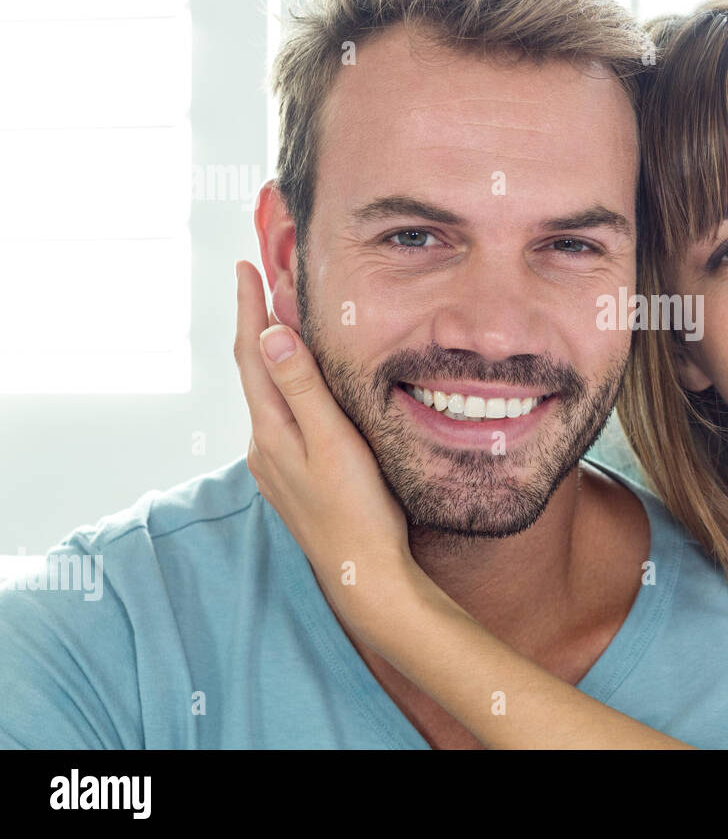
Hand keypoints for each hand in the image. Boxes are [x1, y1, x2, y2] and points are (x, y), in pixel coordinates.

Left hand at [232, 259, 419, 637]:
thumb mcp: (333, 443)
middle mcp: (265, 444)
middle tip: (262, 280)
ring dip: (272, 354)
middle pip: (255, 370)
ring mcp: (278, 463)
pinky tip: (302, 386)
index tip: (247, 267)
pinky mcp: (294, 477)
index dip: (249, 308)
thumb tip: (270, 335)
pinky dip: (287, 386)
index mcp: (273, 430)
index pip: (252, 354)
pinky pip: (283, 416)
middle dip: (257, 323)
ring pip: (269, 394)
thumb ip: (303, 389)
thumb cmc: (357, 512)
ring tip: (281, 320)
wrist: (364, 576)